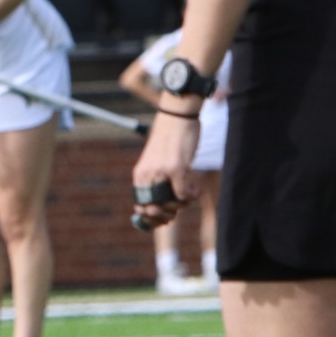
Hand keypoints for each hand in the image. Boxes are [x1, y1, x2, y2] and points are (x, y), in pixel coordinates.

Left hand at [131, 111, 200, 228]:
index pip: (140, 207)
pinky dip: (192, 196)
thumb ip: (156, 180)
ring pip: (169, 204)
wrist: (176, 117)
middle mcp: (147, 175)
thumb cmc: (169, 141)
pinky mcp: (176, 168)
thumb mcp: (157, 162)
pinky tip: (195, 186)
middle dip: (168, 214)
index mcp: (140, 175)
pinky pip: (183, 194)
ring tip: (189, 193)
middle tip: (179, 204)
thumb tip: (164, 204)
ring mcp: (160, 172)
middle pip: (153, 210)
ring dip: (182, 205)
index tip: (166, 218)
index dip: (153, 219)